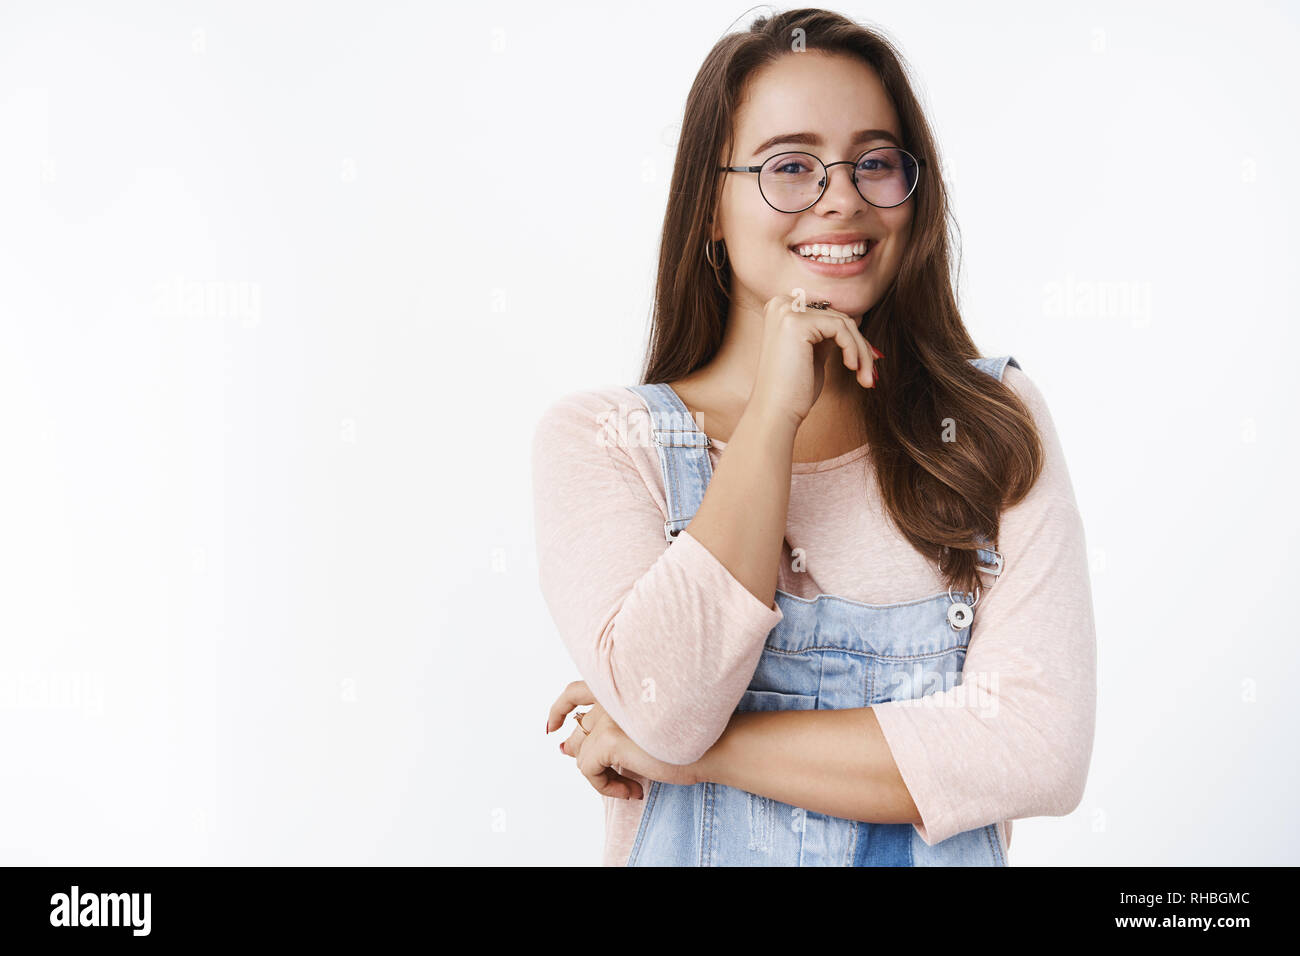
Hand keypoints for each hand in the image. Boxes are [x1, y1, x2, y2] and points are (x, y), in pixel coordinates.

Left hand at [545, 680, 700, 796]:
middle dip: (582, 753)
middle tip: (609, 776)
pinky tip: (633, 790)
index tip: (552, 727)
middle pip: (578, 729)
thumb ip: (608, 726)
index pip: (574, 691)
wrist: (716, 745)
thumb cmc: (690, 736)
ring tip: (631, 783)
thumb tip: (566, 745)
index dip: (558, 709)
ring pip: (580, 752)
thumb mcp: (642, 727)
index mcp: (619, 683)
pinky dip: (606, 786)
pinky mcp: (608, 738)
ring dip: (602, 774)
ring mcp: (607, 714)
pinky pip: (587, 770)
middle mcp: (610, 693)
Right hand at [751, 293, 881, 425]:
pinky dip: (853, 350)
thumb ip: (828, 334)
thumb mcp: (814, 354)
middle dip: (860, 345)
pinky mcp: (796, 322)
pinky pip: (840, 329)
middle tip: (870, 373)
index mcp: (782, 309)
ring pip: (843, 323)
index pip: (829, 315)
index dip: (852, 337)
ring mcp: (787, 311)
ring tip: (865, 377)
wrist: (775, 412)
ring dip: (861, 352)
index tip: (870, 359)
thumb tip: (857, 319)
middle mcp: (781, 304)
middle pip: (838, 317)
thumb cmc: (794, 390)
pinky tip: (851, 369)